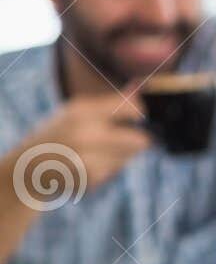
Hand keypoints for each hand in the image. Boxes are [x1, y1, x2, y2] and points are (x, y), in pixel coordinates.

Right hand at [10, 93, 150, 201]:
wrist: (26, 168)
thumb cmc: (58, 134)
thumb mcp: (76, 111)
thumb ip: (111, 102)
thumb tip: (141, 85)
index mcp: (83, 111)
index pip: (134, 109)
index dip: (139, 115)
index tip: (134, 119)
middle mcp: (85, 133)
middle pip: (140, 141)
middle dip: (135, 142)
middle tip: (115, 141)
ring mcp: (86, 158)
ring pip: (127, 159)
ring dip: (118, 158)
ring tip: (93, 154)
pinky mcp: (87, 179)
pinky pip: (112, 173)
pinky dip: (104, 172)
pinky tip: (84, 167)